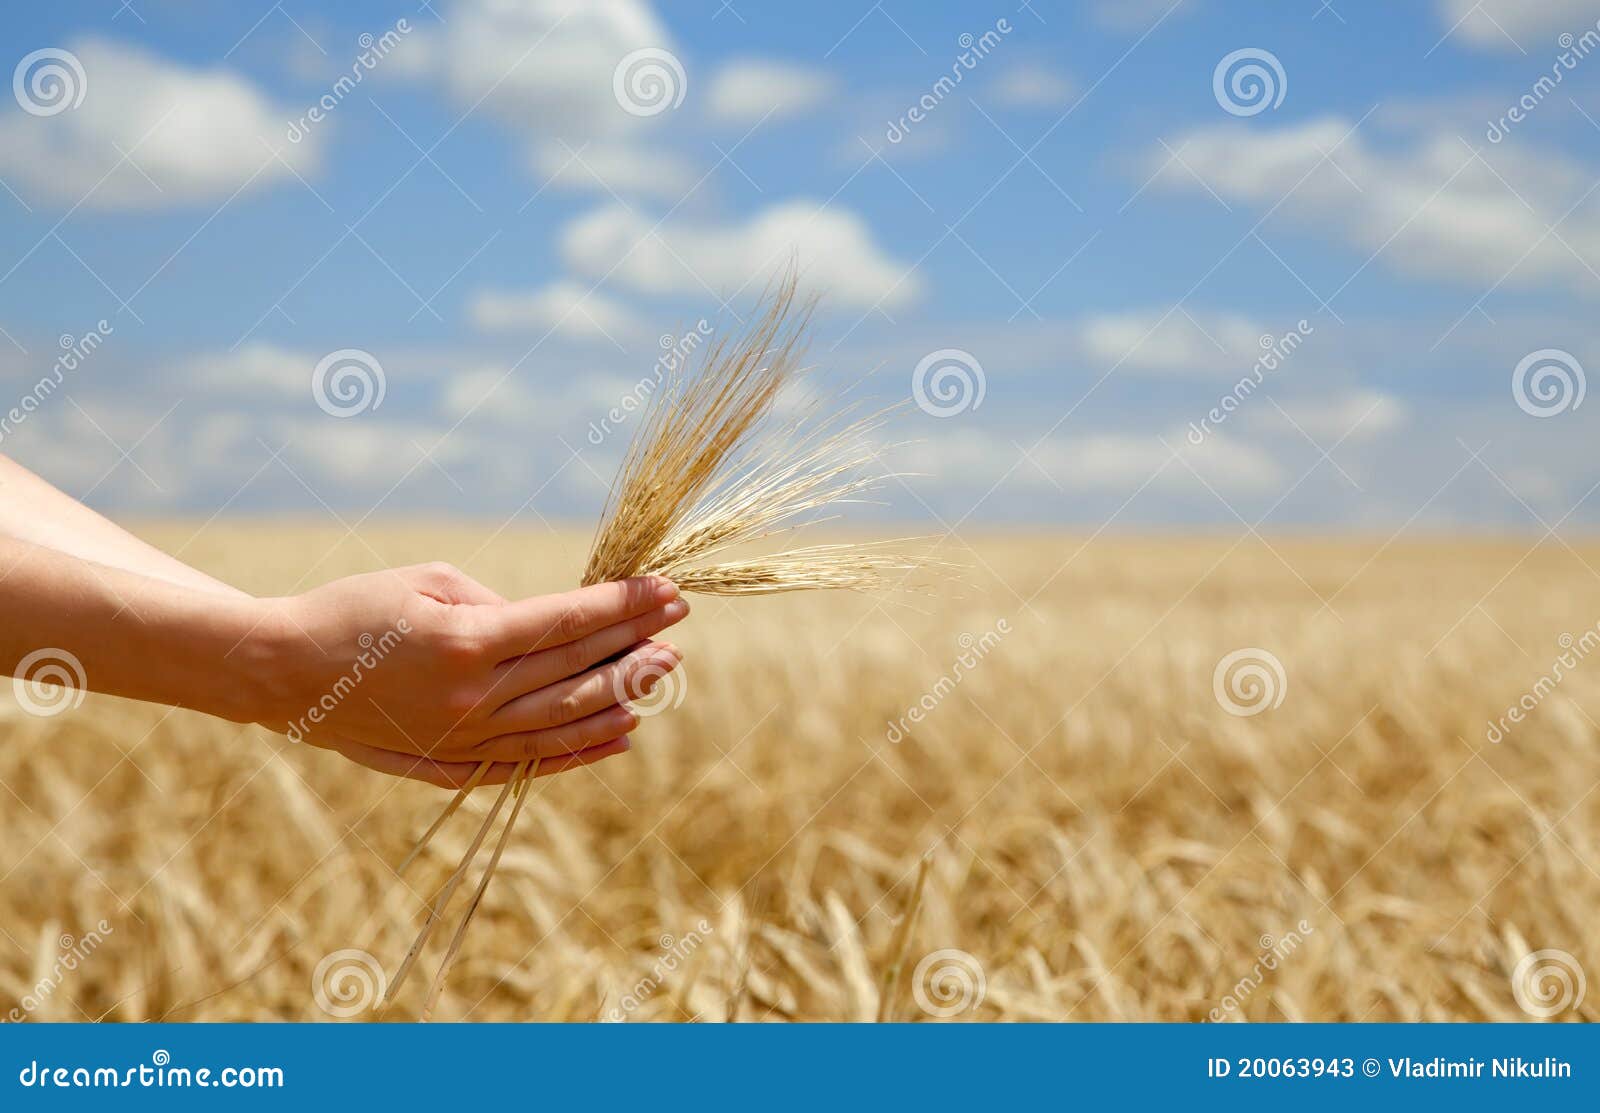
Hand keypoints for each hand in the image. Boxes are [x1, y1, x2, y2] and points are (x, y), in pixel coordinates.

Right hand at [239, 562, 687, 787]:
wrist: (280, 672)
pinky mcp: (449, 763)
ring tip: (662, 674)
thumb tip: (559, 628)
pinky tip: (621, 733)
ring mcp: (463, 738)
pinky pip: (531, 761)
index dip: (624, 606)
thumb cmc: (354, 609)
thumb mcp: (427, 582)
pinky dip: (581, 750)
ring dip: (621, 698)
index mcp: (466, 640)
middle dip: (634, 645)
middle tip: (678, 627)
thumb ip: (499, 606)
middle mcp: (472, 697)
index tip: (668, 591)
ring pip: (563, 723)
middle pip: (576, 672)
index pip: (569, 622)